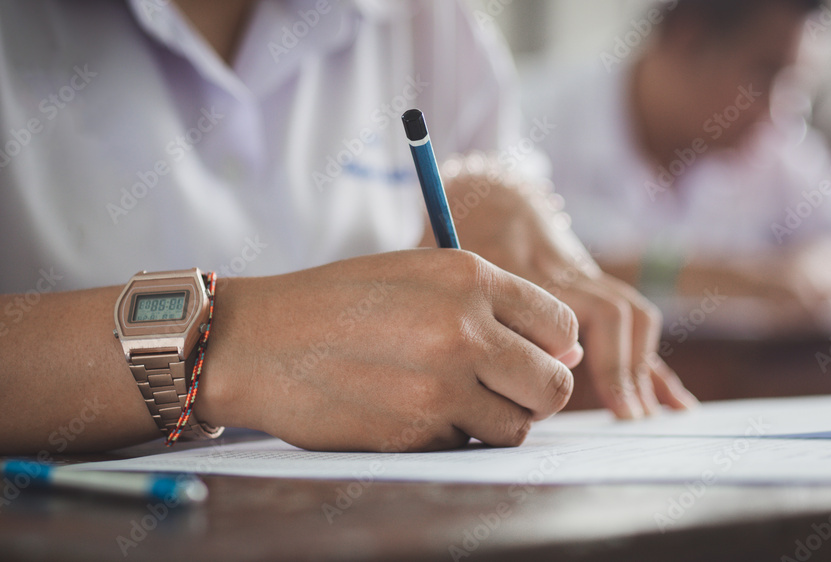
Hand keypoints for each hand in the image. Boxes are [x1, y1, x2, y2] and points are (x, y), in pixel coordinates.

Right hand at [197, 250, 582, 451]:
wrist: (258, 342)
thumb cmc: (340, 303)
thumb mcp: (418, 275)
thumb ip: (493, 305)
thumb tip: (572, 354)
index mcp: (469, 277)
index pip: (562, 326)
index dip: (553, 347)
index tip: (528, 355)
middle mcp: (463, 330)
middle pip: (555, 386)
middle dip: (537, 393)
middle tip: (503, 389)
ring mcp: (440, 387)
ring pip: (518, 427)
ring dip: (496, 421)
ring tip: (455, 400)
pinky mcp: (414, 435)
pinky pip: (467, 446)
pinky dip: (450, 437)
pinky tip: (411, 411)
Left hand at [436, 156, 697, 418]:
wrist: (491, 198)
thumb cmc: (455, 241)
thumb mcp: (444, 269)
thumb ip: (454, 312)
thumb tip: (474, 381)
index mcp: (520, 269)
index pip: (559, 312)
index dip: (571, 349)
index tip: (569, 388)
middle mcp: (563, 272)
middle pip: (612, 310)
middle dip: (621, 366)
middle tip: (626, 417)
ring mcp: (586, 278)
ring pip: (631, 315)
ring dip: (644, 367)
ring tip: (643, 417)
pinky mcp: (595, 291)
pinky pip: (633, 327)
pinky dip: (653, 368)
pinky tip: (676, 405)